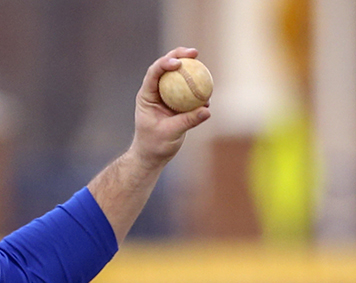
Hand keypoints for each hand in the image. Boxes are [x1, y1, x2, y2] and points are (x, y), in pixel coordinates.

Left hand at [131, 48, 211, 169]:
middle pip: (166, 67)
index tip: (179, 63)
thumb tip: (206, 110)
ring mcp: (166, 96)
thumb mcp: (170, 133)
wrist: (153, 155)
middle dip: (179, 55)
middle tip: (194, 52)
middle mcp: (156, 92)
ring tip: (202, 63)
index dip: (165, 63)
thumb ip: (187, 121)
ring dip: (190, 68)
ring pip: (178, 76)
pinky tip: (208, 91)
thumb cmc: (154, 145)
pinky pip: (188, 91)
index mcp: (147, 95)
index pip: (154, 73)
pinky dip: (197, 88)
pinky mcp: (177, 102)